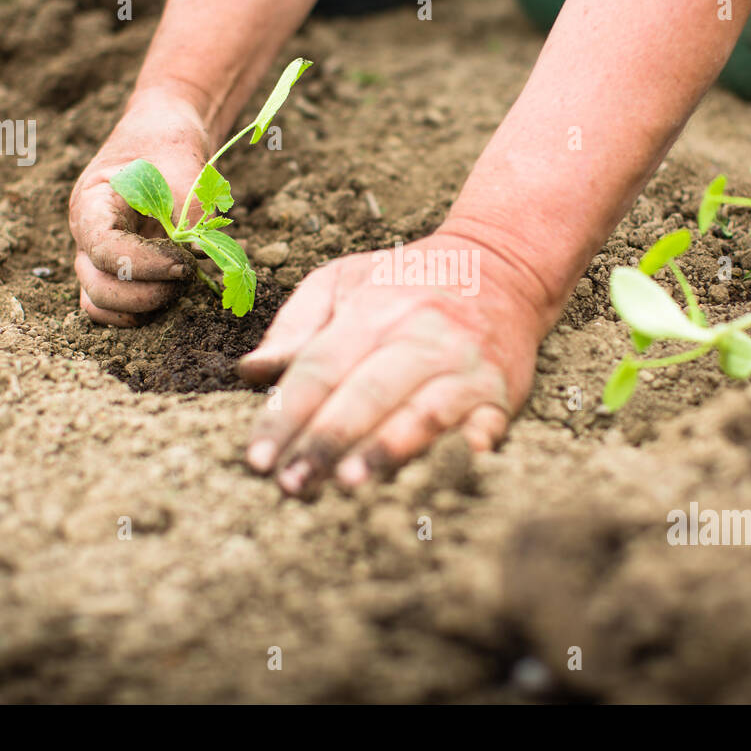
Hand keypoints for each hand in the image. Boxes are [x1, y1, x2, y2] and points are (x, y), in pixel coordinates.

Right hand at [68, 88, 211, 324]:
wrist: (161, 137)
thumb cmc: (168, 146)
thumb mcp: (186, 169)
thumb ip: (192, 213)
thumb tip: (204, 257)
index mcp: (91, 204)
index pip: (104, 250)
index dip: (145, 265)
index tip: (184, 262)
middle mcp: (86, 236)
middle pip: (98, 289)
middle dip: (148, 293)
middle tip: (188, 273)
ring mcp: (96, 257)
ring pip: (101, 304)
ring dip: (145, 305)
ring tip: (182, 280)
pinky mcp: (115, 271)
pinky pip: (115, 307)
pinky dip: (143, 310)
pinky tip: (174, 289)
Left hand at [237, 232, 545, 493]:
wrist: (501, 266)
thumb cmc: (406, 283)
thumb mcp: (343, 281)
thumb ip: (295, 325)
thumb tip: (249, 372)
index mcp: (372, 312)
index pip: (320, 368)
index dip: (285, 415)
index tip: (257, 459)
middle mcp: (420, 337)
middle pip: (367, 393)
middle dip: (327, 441)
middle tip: (293, 484)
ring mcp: (464, 366)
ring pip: (424, 412)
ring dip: (388, 449)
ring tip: (352, 483)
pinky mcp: (501, 393)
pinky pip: (484, 424)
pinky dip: (465, 449)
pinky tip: (443, 473)